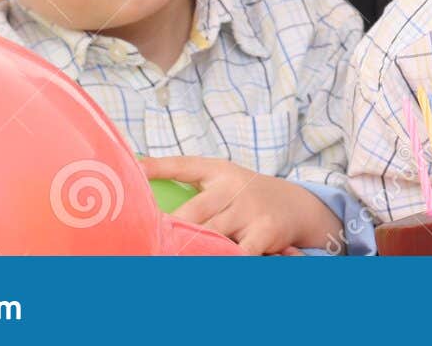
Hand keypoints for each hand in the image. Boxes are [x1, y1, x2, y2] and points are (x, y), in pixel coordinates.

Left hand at [142, 156, 341, 255]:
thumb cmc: (248, 199)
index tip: (133, 168)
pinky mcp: (264, 230)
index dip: (157, 167)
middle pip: (193, 212)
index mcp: (219, 171)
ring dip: (192, 251)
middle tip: (145, 244)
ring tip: (166, 261)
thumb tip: (150, 203)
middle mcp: (233, 186)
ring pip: (212, 234)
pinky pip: (239, 252)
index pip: (184, 165)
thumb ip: (194, 192)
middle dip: (169, 230)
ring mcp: (249, 208)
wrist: (299, 205)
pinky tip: (214, 266)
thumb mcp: (225, 183)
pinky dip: (225, 261)